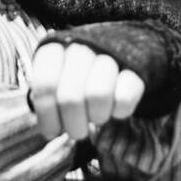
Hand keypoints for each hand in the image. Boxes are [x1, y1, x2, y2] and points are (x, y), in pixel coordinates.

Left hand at [28, 41, 145, 140]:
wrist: (113, 55)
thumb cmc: (73, 78)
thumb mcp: (54, 85)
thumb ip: (47, 102)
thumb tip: (48, 130)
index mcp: (53, 51)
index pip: (45, 86)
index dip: (47, 115)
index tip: (52, 131)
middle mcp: (80, 49)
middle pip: (70, 98)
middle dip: (73, 125)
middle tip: (78, 131)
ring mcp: (109, 56)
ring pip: (98, 96)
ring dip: (96, 117)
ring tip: (96, 118)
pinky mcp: (134, 70)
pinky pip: (125, 98)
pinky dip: (120, 112)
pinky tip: (115, 110)